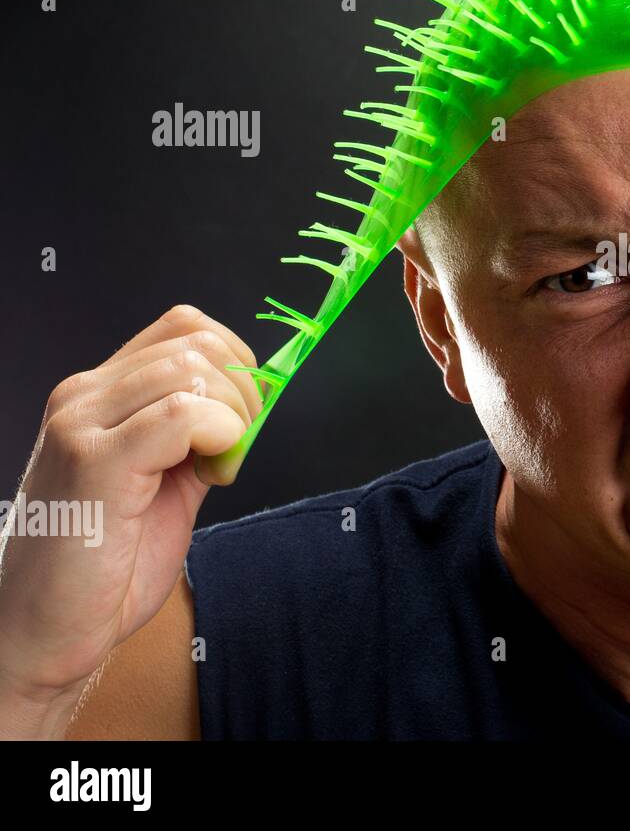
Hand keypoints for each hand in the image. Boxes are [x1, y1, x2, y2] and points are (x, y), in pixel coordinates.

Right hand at [0, 305, 259, 737]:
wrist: (46, 630)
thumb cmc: (106, 563)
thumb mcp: (166, 480)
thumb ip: (199, 436)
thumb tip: (255, 402)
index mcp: (100, 395)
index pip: (183, 326)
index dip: (235, 361)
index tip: (243, 417)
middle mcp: (84, 398)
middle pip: (195, 341)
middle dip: (243, 390)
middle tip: (235, 448)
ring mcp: (83, 425)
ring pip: (191, 368)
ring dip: (233, 415)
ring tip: (217, 468)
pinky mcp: (95, 462)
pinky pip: (182, 412)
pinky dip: (220, 436)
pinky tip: (209, 478)